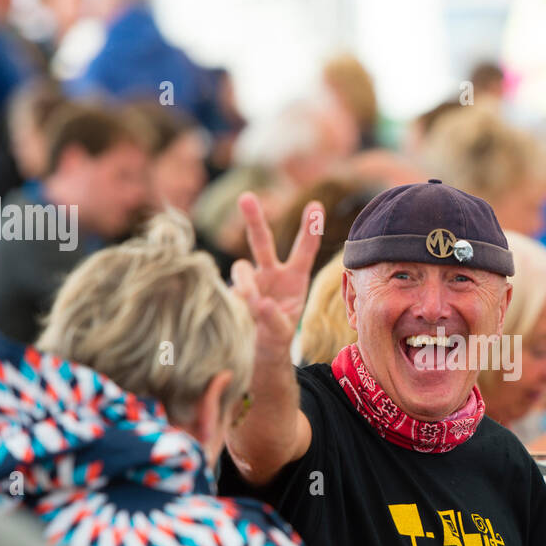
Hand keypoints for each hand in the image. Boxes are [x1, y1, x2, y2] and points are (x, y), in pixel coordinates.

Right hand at [229, 192, 322, 363]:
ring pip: (241, 268)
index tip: (316, 205)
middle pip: (261, 241)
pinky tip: (242, 315)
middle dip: (254, 219)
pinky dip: (237, 302)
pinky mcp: (232, 289)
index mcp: (294, 277)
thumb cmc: (276, 334)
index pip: (304, 250)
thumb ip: (275, 319)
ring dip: (247, 286)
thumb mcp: (283, 330)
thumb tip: (261, 303)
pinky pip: (230, 289)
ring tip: (253, 308)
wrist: (257, 349)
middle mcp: (271, 272)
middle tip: (246, 197)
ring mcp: (250, 280)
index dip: (310, 229)